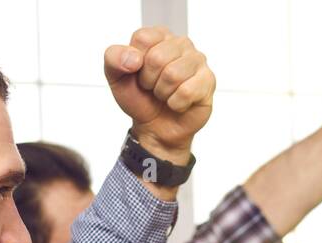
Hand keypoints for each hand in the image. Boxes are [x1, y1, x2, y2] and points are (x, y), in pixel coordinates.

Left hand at [104, 26, 214, 161]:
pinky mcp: (208, 81)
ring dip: (163, 93)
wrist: (155, 127)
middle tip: (153, 87)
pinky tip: (178, 103)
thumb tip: (134, 59)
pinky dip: (176, 104)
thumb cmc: (140, 98)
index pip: (143, 39)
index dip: (135, 63)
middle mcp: (181, 43)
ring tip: (165, 95)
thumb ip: (113, 58)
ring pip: (173, 75)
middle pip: (157, 58)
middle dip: (149, 81)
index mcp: (158, 36)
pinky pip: (187, 92)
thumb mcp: (116, 77)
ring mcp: (198, 61)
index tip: (139, 73)